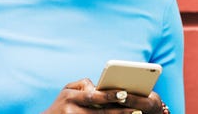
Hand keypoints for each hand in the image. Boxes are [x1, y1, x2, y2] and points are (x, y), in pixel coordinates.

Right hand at [43, 78, 161, 113]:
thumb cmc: (62, 102)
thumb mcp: (68, 90)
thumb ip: (85, 86)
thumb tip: (100, 88)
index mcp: (70, 97)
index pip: (93, 96)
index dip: (109, 96)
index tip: (125, 94)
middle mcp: (71, 110)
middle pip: (100, 113)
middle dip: (118, 112)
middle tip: (135, 110)